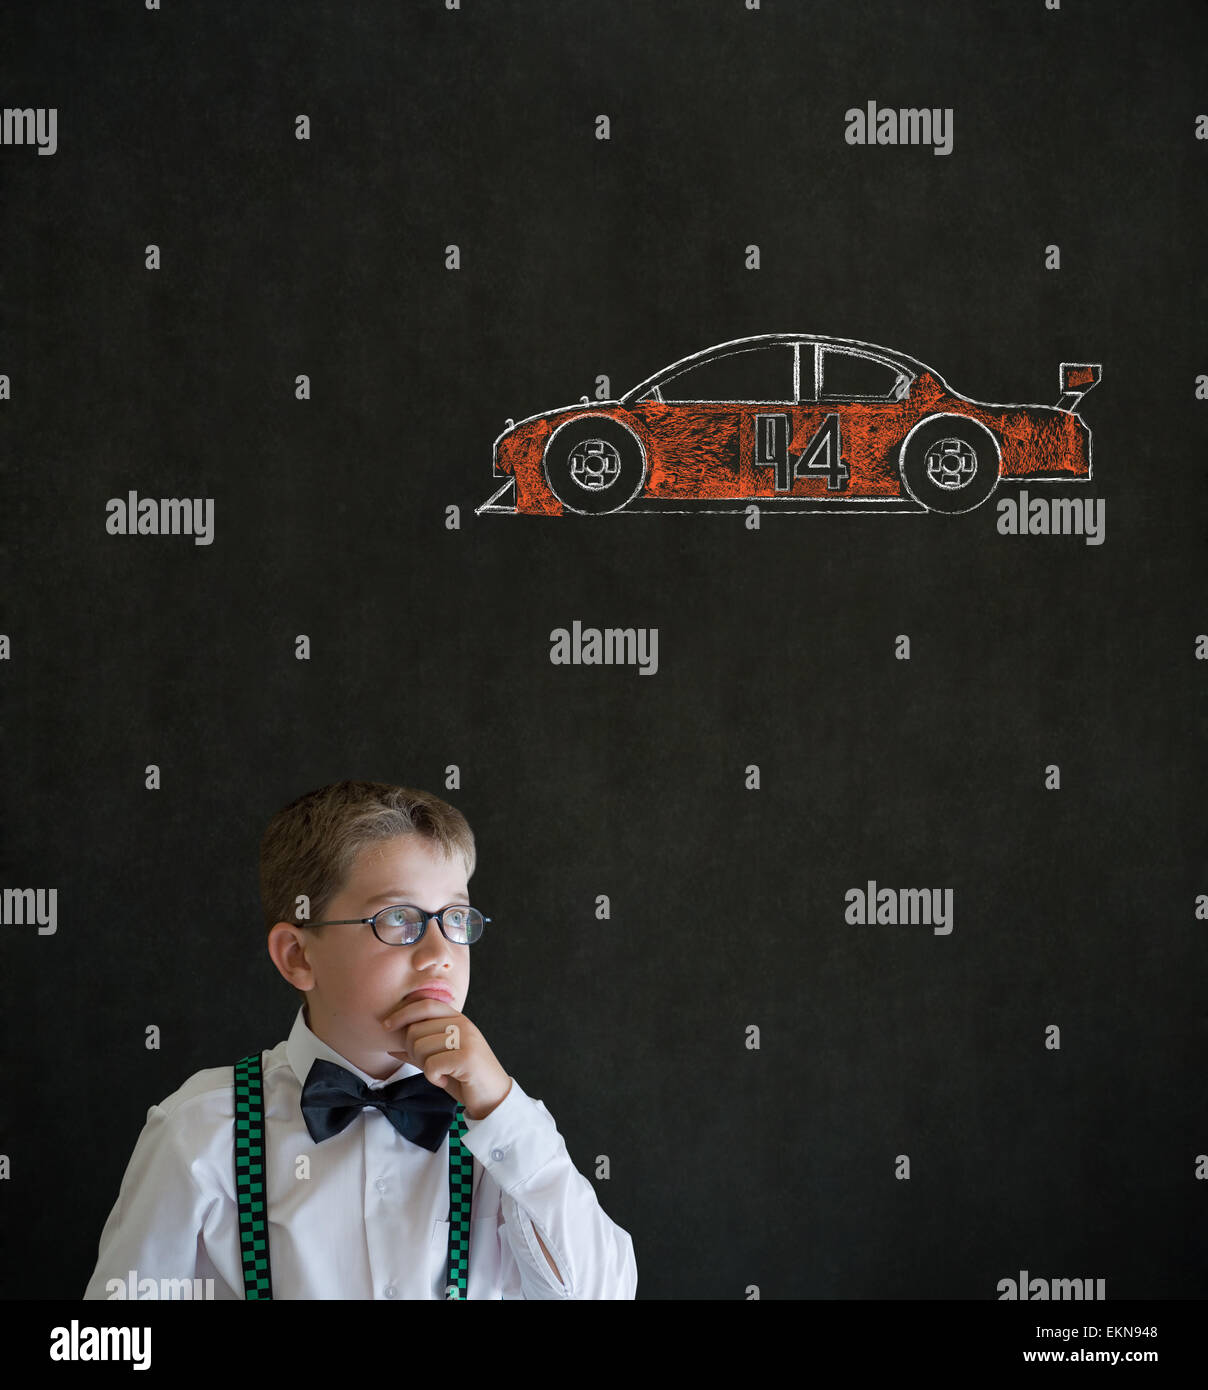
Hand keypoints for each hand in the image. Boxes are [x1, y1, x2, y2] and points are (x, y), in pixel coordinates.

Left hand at [381, 998, 511, 1120]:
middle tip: (427, 1065)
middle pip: (416, 1030)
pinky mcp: (467, 1058)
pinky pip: (431, 1065)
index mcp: (457, 1019)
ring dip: (424, 1066)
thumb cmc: (465, 1077)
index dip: (402, 1013)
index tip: (386, 1026)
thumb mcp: (440, 1059)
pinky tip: (444, 1080)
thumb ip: (418, 1051)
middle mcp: (462, 1024)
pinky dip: (433, 1077)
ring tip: (439, 1073)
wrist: (493, 1097)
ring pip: (421, 1047)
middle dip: (413, 1052)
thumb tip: (390, 1048)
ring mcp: (466, 1039)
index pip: (425, 1005)